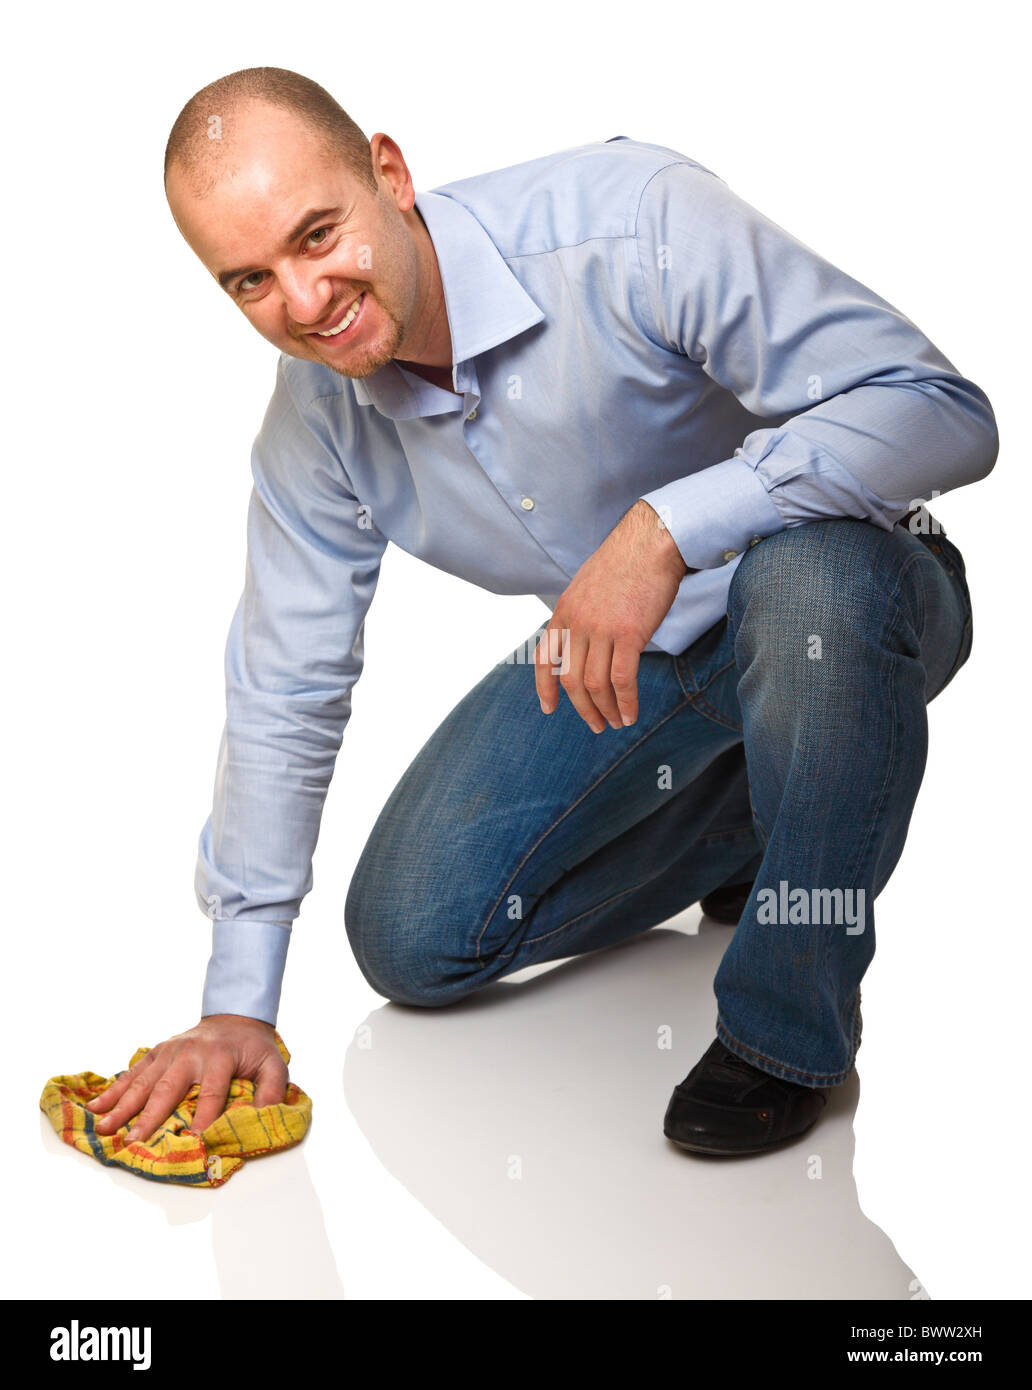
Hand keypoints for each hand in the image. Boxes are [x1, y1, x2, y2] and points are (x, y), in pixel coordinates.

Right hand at [85, 1013, 286, 1143]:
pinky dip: (114, 1088)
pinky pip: (134, 1072)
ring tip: (103, 1127)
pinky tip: (96, 1105)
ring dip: (122, 1105)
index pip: (212, 1091)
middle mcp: (191, 1053)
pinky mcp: (158, 1052)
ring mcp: (171, 1051)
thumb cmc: (253, 1047)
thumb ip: (274, 1090)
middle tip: (133, 1141)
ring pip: (144, 1081)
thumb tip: (263, 1117)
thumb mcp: (274, 1064)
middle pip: (168, 1088)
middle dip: (149, 1116)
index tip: (192, 1140)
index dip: (204, 1116)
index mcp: (221, 1057)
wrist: (236, 1016)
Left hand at [535, 499, 692, 730]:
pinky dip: (625, 701)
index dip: (545, 686)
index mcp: (565, 610)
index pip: (544, 656)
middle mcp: (578, 622)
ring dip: (605, 709)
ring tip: (616, 722)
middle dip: (582, 708)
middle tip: (596, 724)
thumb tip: (585, 640)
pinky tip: (630, 713)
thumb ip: (582, 613)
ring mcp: (601, 629)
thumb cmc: (627, 562)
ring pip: (595, 683)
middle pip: (570, 678)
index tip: (549, 708)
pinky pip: (622, 679)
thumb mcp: (589, 585)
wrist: (652, 542)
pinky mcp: (629, 634)